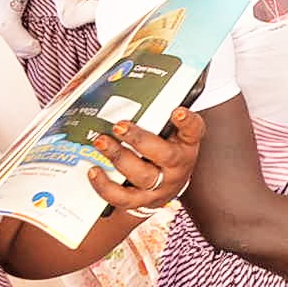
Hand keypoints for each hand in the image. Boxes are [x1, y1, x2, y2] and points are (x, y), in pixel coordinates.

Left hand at [85, 107, 204, 211]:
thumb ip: (158, 117)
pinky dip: (105, 185)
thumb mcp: (169, 134)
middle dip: (140, 140)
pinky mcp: (141, 202)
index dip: (187, 121)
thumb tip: (137, 84)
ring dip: (119, 157)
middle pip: (164, 155)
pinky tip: (93, 170)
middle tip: (119, 126)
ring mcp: (161, 186)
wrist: (164, 188)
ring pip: (142, 175)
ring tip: (101, 142)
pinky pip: (122, 197)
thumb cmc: (164, 154)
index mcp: (187, 145)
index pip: (194, 130)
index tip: (177, 111)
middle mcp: (178, 167)